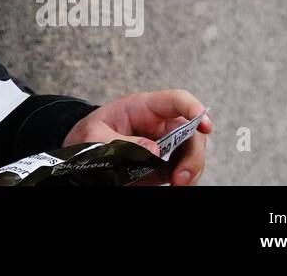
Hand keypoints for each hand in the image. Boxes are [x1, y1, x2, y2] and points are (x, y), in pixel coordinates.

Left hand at [62, 88, 211, 185]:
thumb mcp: (94, 135)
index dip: (193, 108)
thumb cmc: (87, 135)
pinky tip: (177, 185)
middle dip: (194, 153)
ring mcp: (165, 144)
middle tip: (181, 176)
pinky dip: (186, 179)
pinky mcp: (165, 164)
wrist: (82, 152)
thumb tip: (154, 149)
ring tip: (178, 184)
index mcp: (143, 107)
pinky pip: (184, 170)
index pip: (175, 100)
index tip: (205, 125)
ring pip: (192, 153)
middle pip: (191, 132)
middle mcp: (160, 124)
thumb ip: (121, 141)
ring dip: (191, 169)